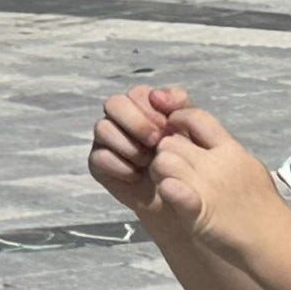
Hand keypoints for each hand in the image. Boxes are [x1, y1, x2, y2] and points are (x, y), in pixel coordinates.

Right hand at [88, 83, 193, 215]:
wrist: (181, 196)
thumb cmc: (187, 159)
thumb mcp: (192, 129)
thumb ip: (181, 105)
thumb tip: (157, 94)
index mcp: (143, 105)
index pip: (137, 93)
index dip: (150, 109)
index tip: (167, 127)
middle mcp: (121, 119)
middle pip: (114, 104)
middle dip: (136, 122)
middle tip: (156, 141)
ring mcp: (107, 140)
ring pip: (103, 128)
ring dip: (129, 145)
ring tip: (149, 161)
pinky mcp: (99, 163)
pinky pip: (98, 157)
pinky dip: (120, 166)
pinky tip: (137, 175)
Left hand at [148, 103, 284, 258]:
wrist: (273, 238)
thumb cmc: (264, 206)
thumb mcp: (251, 168)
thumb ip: (228, 153)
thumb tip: (209, 141)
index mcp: (231, 150)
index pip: (197, 118)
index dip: (179, 119)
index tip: (175, 130)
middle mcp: (216, 164)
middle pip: (171, 141)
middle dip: (165, 152)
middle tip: (171, 167)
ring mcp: (206, 186)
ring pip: (163, 161)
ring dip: (160, 171)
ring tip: (170, 183)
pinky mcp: (196, 210)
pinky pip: (168, 188)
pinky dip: (166, 189)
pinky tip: (172, 195)